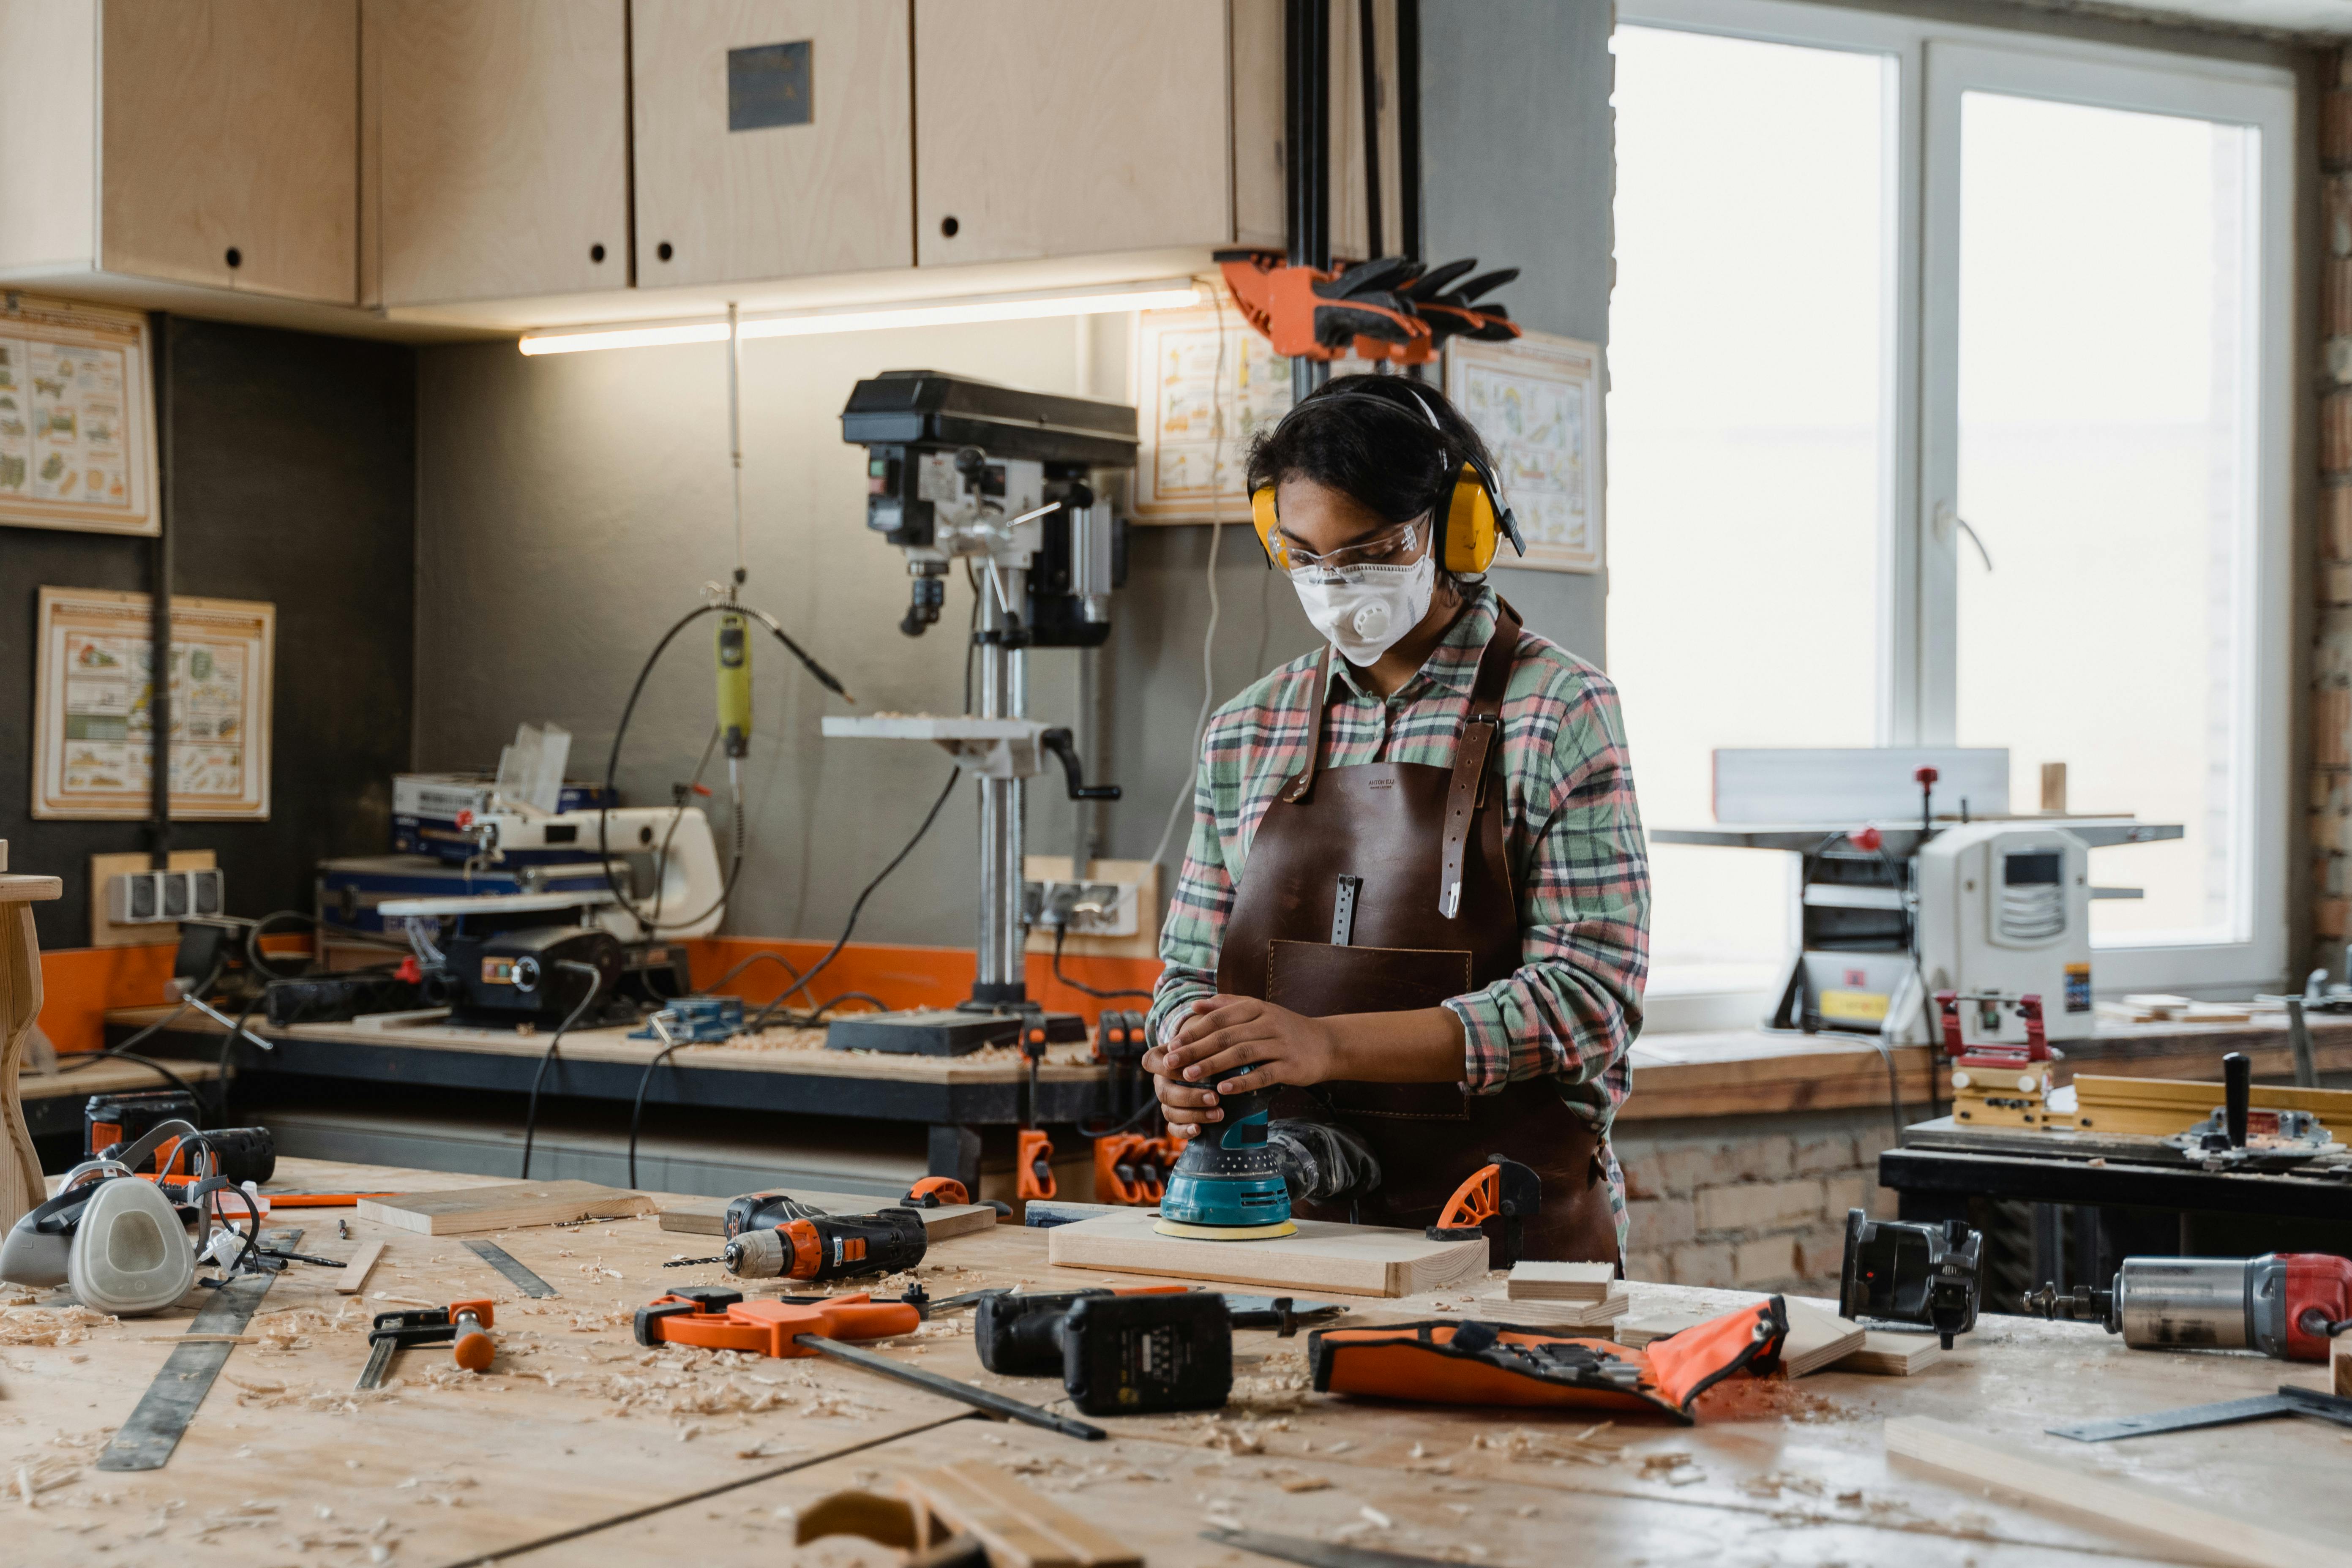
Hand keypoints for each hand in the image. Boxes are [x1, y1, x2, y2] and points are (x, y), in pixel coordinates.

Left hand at [1140, 995, 1339, 1139]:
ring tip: (1190, 1076)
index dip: (1193, 1031)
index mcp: (1257, 1008)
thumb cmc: (1285, 1029)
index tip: (1171, 1044)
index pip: (1219, 1018)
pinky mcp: (1291, 1066)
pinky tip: (1223, 1089)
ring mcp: (1281, 1044)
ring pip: (1241, 1054)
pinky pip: (1263, 1074)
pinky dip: (1242, 1081)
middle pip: (1226, 1036)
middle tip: (1172, 1062)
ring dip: (1213, 1065)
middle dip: (1195, 1049)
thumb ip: (1227, 1006)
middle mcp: (1268, 1023)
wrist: (1327, 1044)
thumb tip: (1195, 1005)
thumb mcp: (1259, 1010)